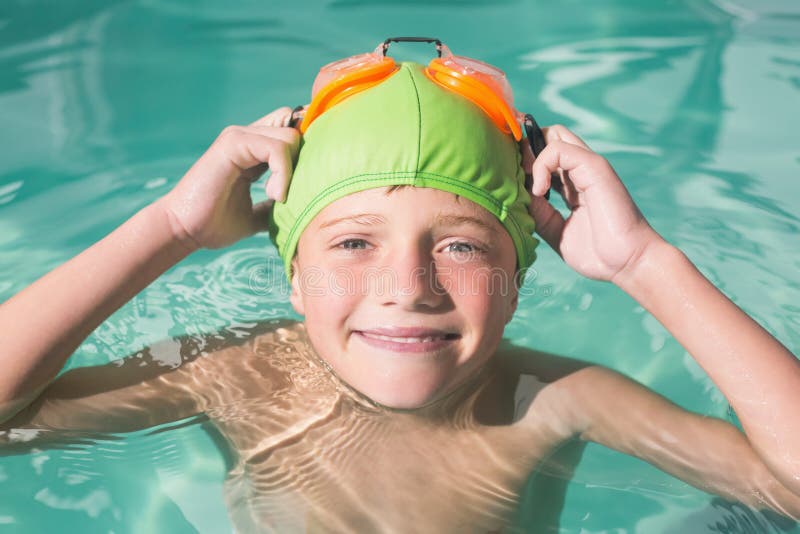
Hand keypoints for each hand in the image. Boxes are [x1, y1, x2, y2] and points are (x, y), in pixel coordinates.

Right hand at [155, 107, 299, 249]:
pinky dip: (283, 173)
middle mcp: (246, 138)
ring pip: (290, 137)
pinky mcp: (233, 143)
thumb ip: (274, 208)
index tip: (305, 186)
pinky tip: (274, 195)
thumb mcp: (255, 216)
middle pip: (296, 133)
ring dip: (292, 171)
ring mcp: (238, 137)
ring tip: (278, 198)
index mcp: (252, 151)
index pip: (291, 135)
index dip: (305, 155)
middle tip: (288, 194)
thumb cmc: (214, 225)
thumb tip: (299, 212)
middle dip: (303, 163)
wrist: (183, 230)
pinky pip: (277, 148)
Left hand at [520, 125, 663, 282]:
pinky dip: (540, 165)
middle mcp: (581, 170)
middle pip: (550, 135)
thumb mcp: (556, 231)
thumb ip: (539, 211)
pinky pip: (557, 149)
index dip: (524, 160)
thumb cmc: (598, 253)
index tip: (510, 181)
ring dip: (530, 154)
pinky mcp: (594, 166)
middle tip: (514, 175)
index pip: (546, 156)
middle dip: (524, 147)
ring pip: (554, 133)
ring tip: (528, 185)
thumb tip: (519, 195)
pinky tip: (539, 191)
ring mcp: (589, 165)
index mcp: (574, 184)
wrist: (627, 263)